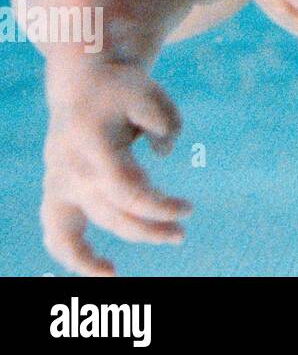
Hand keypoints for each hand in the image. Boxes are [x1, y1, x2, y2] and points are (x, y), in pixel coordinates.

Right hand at [41, 60, 190, 276]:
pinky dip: (66, 254)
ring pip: (68, 233)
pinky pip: (53, 230)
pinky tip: (93, 269)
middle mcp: (72, 169)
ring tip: (112, 274)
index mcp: (95, 146)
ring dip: (92, 258)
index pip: (128, 191)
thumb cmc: (122, 88)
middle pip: (109, 214)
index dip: (159, 207)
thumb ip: (164, 122)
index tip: (188, 209)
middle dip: (148, 229)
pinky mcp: (56, 188)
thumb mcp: (150, 93)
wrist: (82, 80)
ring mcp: (58, 182)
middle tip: (181, 233)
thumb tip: (163, 152)